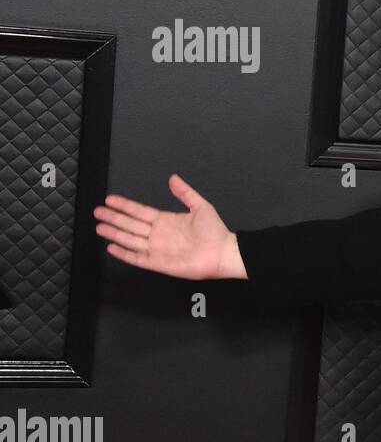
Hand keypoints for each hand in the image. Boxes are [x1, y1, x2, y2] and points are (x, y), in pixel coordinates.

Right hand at [93, 173, 245, 280]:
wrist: (222, 252)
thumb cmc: (215, 232)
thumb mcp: (200, 206)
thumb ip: (185, 193)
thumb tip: (173, 178)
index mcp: (165, 220)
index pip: (139, 211)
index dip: (124, 205)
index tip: (110, 199)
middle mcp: (158, 234)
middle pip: (130, 224)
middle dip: (113, 217)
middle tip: (97, 211)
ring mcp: (156, 249)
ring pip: (129, 239)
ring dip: (114, 233)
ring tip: (99, 226)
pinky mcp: (158, 263)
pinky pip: (137, 258)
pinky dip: (124, 253)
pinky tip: (112, 247)